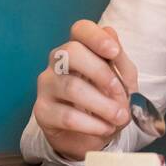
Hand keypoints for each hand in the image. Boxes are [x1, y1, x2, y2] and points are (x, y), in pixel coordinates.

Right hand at [34, 20, 137, 161]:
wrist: (92, 135)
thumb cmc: (106, 101)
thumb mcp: (123, 81)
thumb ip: (119, 60)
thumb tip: (111, 34)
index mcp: (78, 48)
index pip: (80, 29)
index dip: (96, 37)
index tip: (113, 51)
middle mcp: (57, 62)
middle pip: (70, 52)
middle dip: (101, 73)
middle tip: (119, 93)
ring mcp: (47, 85)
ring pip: (71, 87)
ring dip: (102, 104)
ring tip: (119, 117)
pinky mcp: (42, 111)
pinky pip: (67, 116)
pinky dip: (92, 124)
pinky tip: (105, 128)